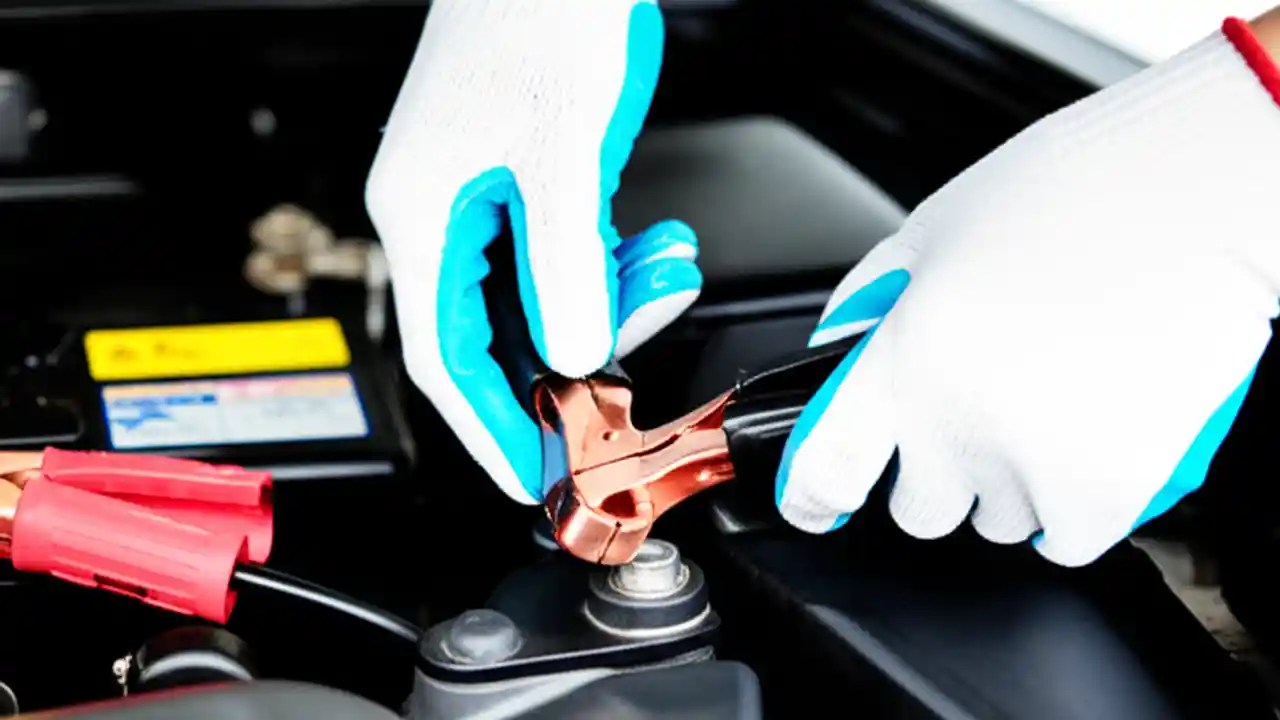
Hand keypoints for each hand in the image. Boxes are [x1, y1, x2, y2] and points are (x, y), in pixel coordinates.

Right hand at [366, 0, 699, 503]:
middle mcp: (441, 209)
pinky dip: (607, 263)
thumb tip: (571, 355)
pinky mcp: (520, 174)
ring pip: (537, 292)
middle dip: (568, 363)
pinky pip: (557, 250)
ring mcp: (480, 191)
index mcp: (423, 214)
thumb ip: (565, 267)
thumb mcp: (562, 153)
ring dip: (604, 302)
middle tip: (624, 385)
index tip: (533, 472)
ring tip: (662, 278)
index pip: (444, 359)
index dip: (488, 427)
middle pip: (495, 332)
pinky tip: (650, 249)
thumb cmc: (540, 12)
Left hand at [775, 17, 1279, 565]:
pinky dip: (1076, 502)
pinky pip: (1066, 537)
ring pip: (999, 519)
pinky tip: (1095, 430)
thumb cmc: (1071, 194)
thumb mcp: (933, 231)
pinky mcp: (1107, 495)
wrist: (1196, 195)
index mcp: (905, 358)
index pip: (825, 468)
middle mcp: (960, 424)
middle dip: (938, 473)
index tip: (813, 502)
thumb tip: (836, 349)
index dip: (809, 495)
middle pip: (919, 509)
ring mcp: (1033, 466)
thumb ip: (869, 302)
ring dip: (1014, 480)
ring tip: (1058, 395)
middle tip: (983, 408)